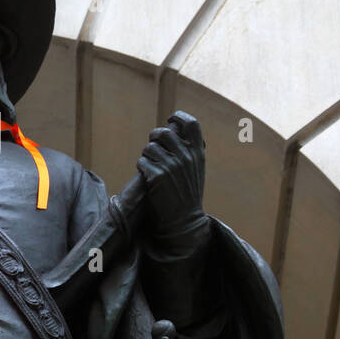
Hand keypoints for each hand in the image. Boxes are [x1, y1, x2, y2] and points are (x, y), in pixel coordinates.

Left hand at [136, 110, 206, 236]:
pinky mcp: (157, 176)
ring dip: (147, 156)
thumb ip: (189, 150)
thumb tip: (176, 129)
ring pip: (149, 148)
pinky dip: (142, 169)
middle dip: (154, 137)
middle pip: (163, 132)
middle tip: (153, 146)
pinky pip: (142, 162)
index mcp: (198, 153)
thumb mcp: (196, 169)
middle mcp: (186, 157)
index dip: (179, 117)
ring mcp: (171, 166)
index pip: (191, 124)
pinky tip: (149, 179)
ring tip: (152, 168)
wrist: (184, 221)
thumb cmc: (188, 194)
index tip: (171, 119)